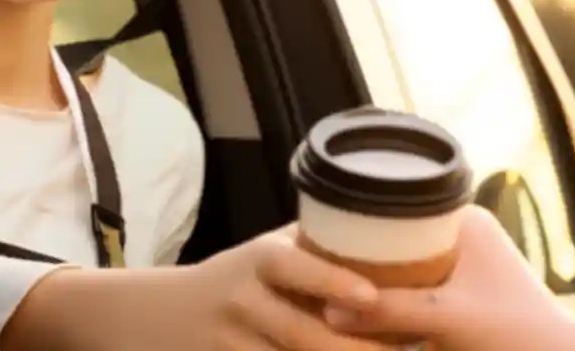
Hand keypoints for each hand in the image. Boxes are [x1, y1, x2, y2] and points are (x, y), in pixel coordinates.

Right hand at [190, 224, 393, 350]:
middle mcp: (243, 301)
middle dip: (357, 349)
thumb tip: (386, 236)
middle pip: (303, 335)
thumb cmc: (236, 276)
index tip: (372, 296)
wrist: (167, 314)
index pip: (293, 269)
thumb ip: (315, 247)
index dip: (331, 282)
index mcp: (258, 261)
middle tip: (407, 350)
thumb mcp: (266, 251)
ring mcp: (233, 343)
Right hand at [326, 205, 574, 350]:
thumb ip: (392, 310)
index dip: (354, 216)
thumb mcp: (450, 320)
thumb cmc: (522, 339)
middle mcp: (462, 232)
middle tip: (313, 265)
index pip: (394, 199)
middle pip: (389, 231)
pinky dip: (383, 295)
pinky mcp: (457, 293)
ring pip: (396, 260)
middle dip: (354, 249)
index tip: (316, 236)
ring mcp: (459, 263)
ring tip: (324, 285)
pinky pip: (407, 284)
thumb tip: (325, 310)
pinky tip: (354, 308)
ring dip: (366, 274)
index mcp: (465, 220)